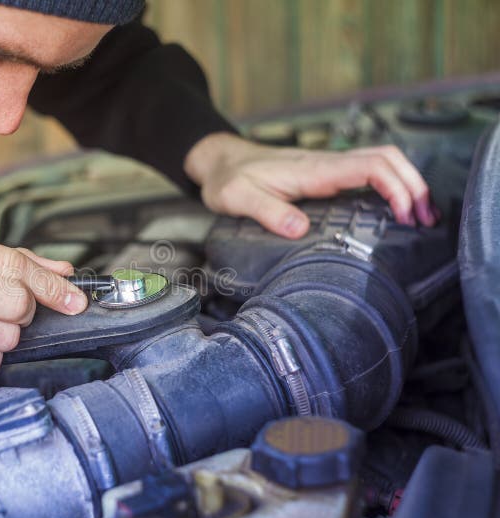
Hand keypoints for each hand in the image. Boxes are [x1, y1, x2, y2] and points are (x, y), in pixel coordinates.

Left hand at [185, 132, 437, 238]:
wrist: (220, 161)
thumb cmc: (229, 179)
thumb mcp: (239, 199)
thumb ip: (268, 212)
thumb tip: (301, 229)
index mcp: (313, 170)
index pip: (370, 167)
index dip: (396, 187)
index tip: (407, 216)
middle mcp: (326, 164)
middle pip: (387, 159)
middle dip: (413, 185)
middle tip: (425, 220)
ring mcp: (327, 167)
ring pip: (381, 162)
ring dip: (405, 184)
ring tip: (420, 216)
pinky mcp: (325, 175)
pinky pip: (367, 173)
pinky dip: (389, 186)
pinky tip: (394, 209)